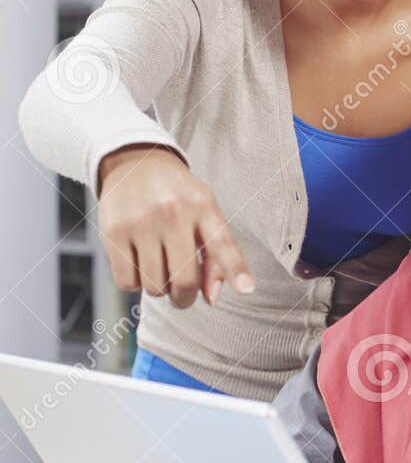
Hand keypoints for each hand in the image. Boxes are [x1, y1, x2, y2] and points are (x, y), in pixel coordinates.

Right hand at [97, 145, 255, 309]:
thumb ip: (216, 255)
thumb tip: (211, 298)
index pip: (222, 243)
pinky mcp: (112, 232)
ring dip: (158, 287)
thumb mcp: (205, 213)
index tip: (247, 289)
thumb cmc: (177, 197)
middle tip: (181, 292)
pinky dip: (134, 282)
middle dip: (184, 297)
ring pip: (154, 286)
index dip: (235, 269)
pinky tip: (138, 262)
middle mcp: (172, 213)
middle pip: (184, 281)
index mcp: (203, 207)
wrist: (134, 163)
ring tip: (159, 266)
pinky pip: (127, 282)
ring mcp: (140, 223)